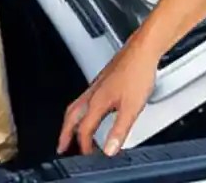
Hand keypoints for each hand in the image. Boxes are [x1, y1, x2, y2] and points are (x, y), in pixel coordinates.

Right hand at [57, 37, 158, 156]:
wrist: (143, 50)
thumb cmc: (137, 73)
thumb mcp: (132, 108)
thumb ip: (120, 130)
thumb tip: (110, 148)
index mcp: (97, 102)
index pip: (84, 129)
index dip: (84, 145)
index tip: (86, 155)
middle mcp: (93, 93)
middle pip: (71, 117)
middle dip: (65, 133)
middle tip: (62, 146)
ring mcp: (96, 85)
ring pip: (76, 106)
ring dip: (71, 122)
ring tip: (71, 131)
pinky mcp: (102, 79)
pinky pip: (84, 98)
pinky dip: (81, 110)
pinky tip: (91, 110)